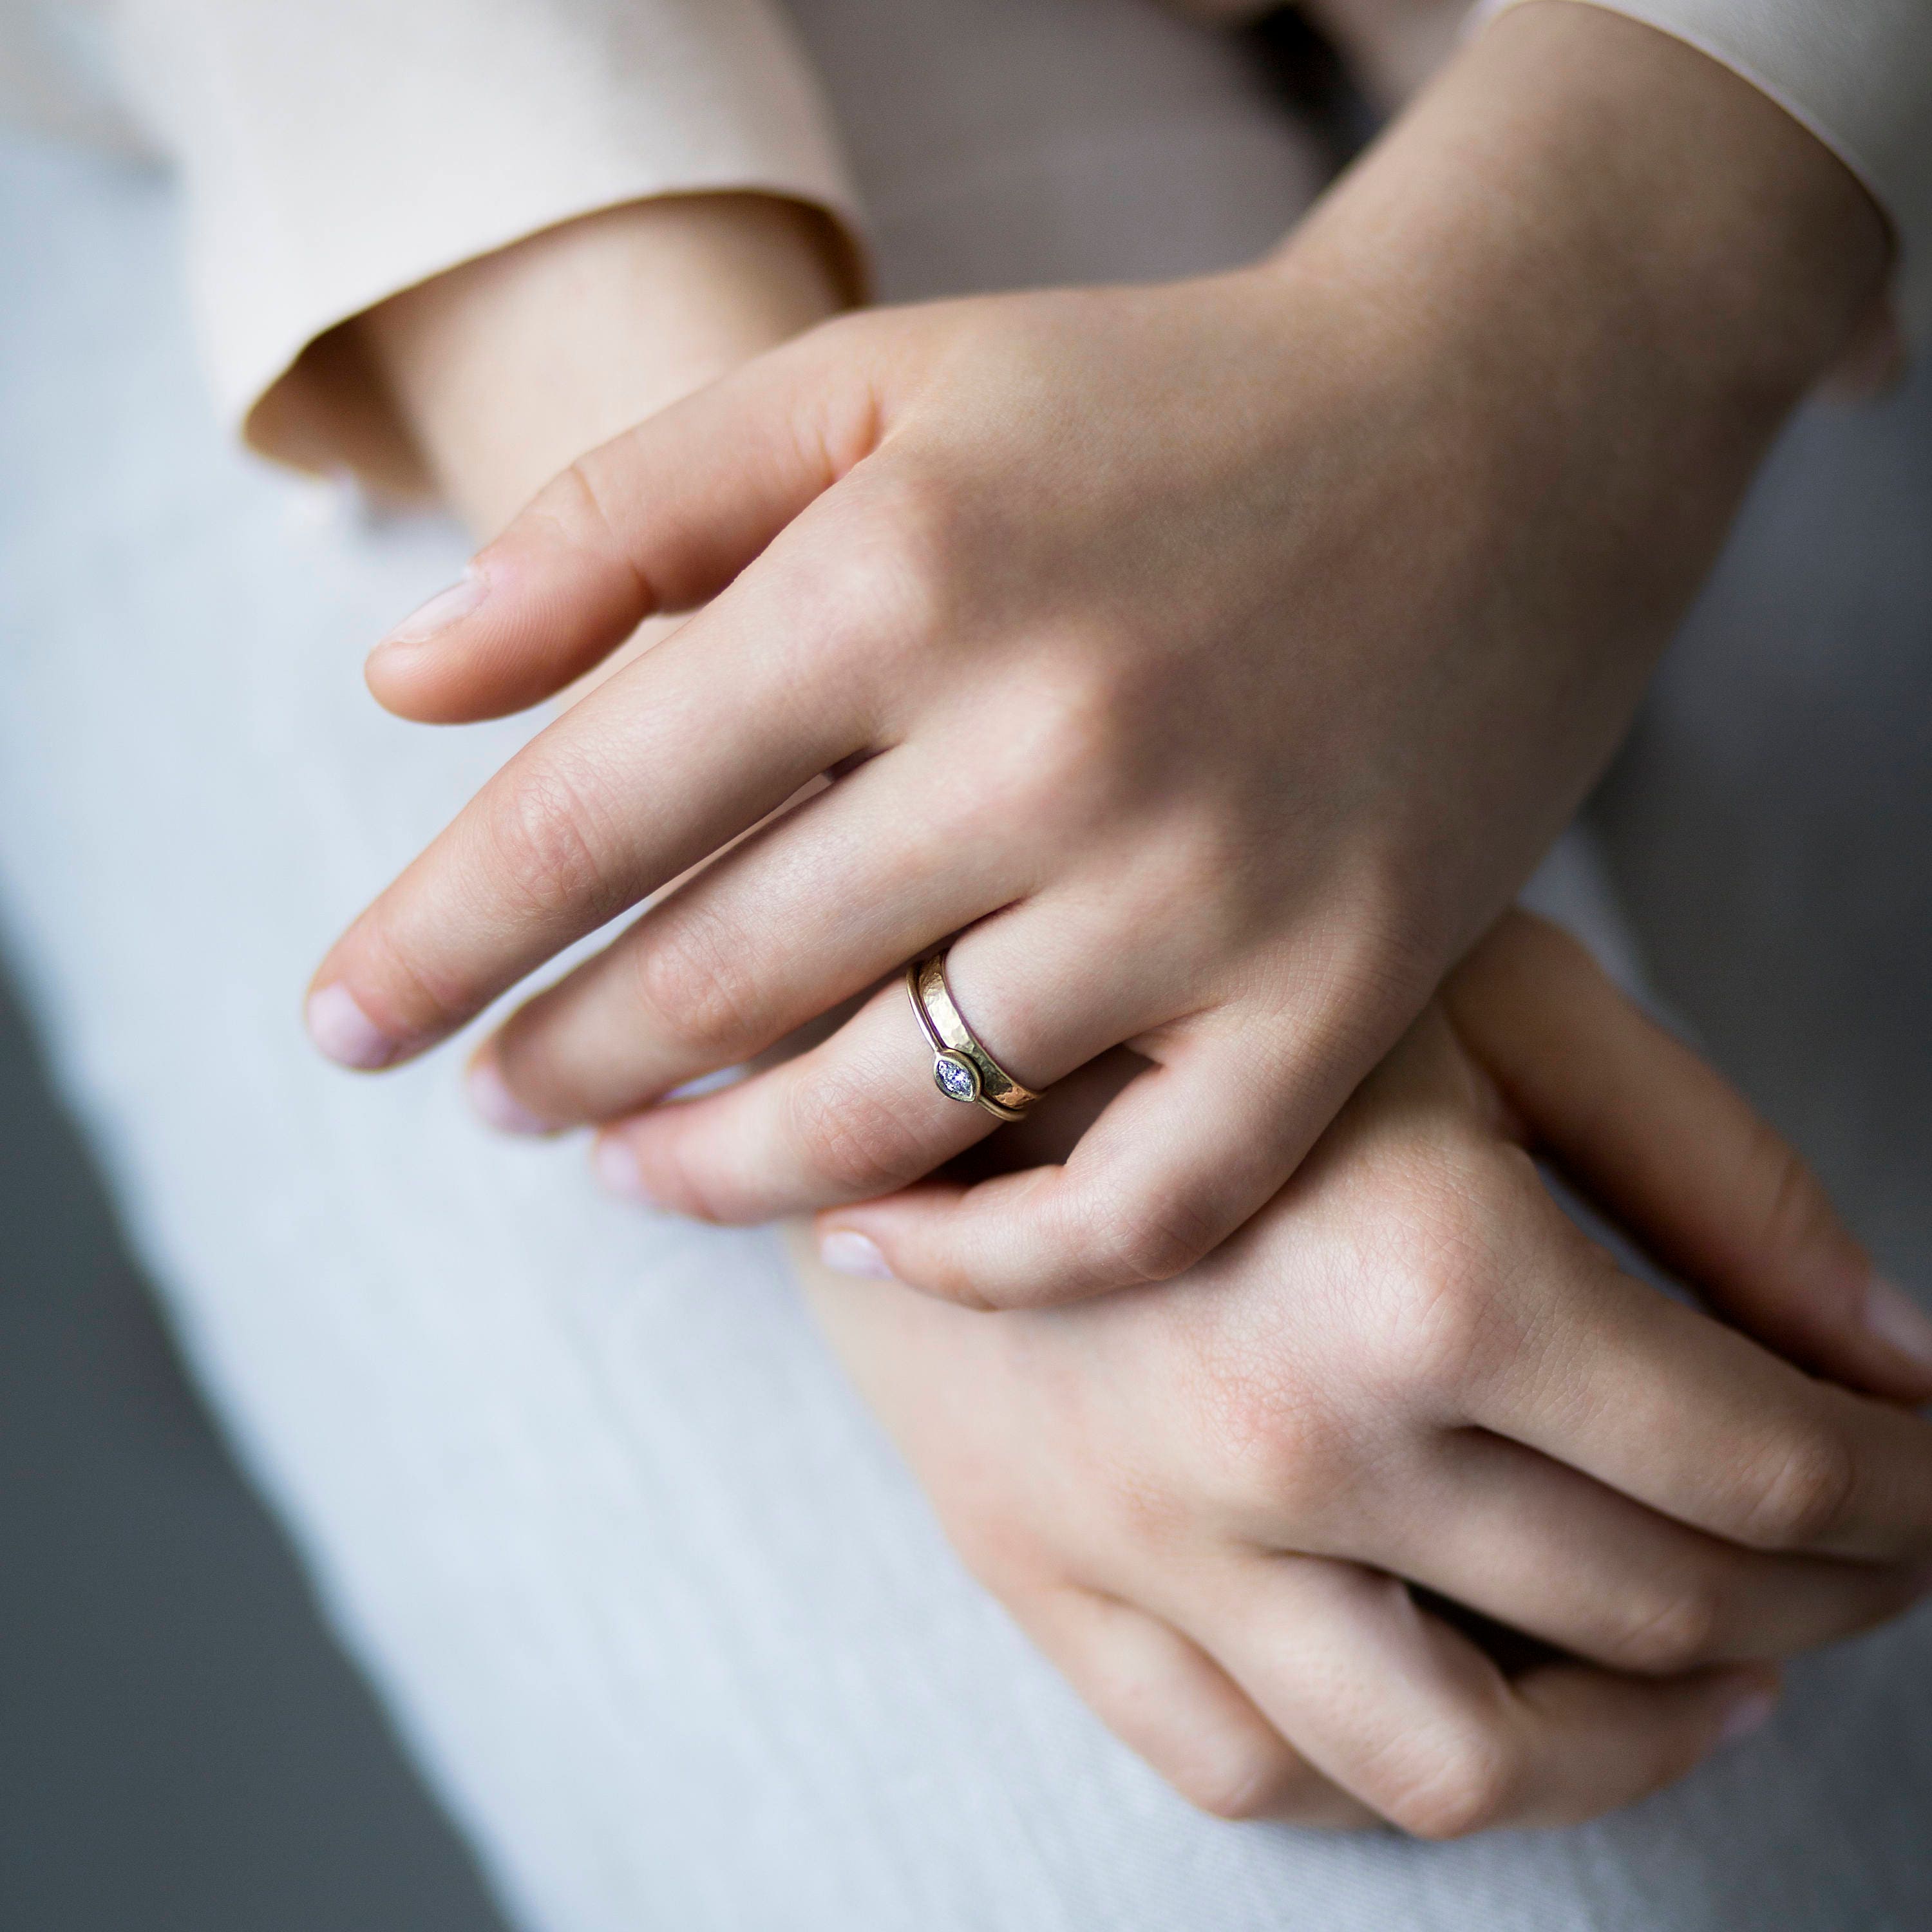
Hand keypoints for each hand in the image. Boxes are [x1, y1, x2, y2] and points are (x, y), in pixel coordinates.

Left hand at [308, 5, 1884, 1309]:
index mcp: (906, 575)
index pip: (587, 811)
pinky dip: (982, 1258)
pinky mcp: (1342, 995)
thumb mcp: (872, 389)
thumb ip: (621, 517)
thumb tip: (400, 685)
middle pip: (720, 983)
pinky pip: (1133, 1204)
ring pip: (898, 1115)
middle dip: (559, 1064)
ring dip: (723, 1173)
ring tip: (633, 1175)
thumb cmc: (1152, 409)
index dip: (436, 938)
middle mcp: (1053, 743)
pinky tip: (868, 1240)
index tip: (341, 1027)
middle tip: (489, 1101)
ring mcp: (1211, 891)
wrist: (1501, 433)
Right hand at [799, 914, 1931, 1834]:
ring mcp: (1148, 1534)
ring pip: (1450, 1767)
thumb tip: (1898, 1359)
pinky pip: (1240, 1768)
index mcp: (1424, 1272)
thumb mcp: (1489, 996)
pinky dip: (1383, 1779)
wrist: (904, 988)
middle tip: (1868, 1554)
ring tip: (1705, 1672)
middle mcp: (1290, 1438)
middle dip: (1821, 1597)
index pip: (1762, 1465)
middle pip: (1650, 1610)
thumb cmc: (1208, 960)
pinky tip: (1463, 1703)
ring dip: (1628, 1744)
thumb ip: (1712, 1172)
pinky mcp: (1042, 1571)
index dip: (1908, 1496)